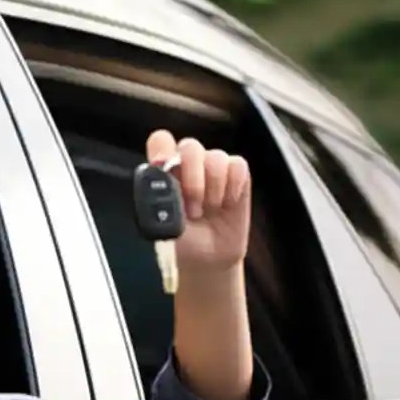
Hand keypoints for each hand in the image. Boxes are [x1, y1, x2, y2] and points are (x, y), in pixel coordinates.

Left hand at [146, 131, 250, 270]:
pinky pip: (238, 166)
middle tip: (192, 208)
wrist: (207, 258)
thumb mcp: (165, 225)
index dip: (162, 148)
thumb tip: (161, 180)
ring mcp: (213, 167)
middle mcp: (189, 164)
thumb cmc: (182, 239)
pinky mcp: (237, 175)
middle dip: (192, 177)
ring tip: (209, 210)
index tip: (163, 167)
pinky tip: (227, 204)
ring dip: (213, 188)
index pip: (160, 141)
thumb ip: (161, 201)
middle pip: (190, 146)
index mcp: (165, 170)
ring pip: (216, 157)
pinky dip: (233, 187)